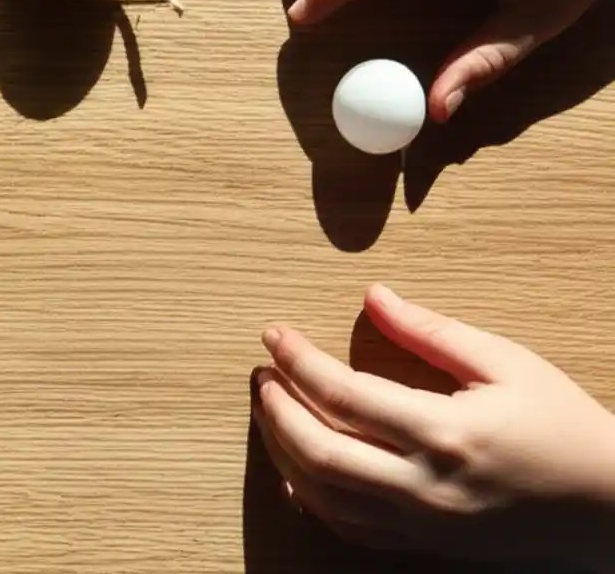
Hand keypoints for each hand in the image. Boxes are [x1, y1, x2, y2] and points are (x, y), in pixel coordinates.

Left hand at [252, 284, 614, 568]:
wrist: (608, 505)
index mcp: (445, 431)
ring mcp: (419, 523)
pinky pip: (346, 526)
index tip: (273, 334)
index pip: (343, 393)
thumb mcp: (507, 363)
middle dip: (275, 408)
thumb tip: (372, 295)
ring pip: (322, 493)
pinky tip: (294, 466)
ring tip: (270, 408)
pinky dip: (310, 494)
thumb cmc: (561, 425)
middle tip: (261, 374)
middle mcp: (423, 484)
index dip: (298, 360)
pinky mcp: (421, 544)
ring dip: (281, 449)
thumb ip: (432, 331)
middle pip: (317, 449)